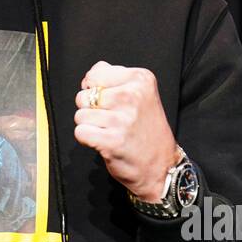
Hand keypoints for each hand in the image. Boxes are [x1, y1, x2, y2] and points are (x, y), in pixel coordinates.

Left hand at [73, 61, 178, 202]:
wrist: (161, 167)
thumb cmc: (146, 130)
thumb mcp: (141, 94)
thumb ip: (114, 78)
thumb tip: (90, 75)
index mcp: (140, 79)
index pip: (94, 74)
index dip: (95, 90)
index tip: (111, 103)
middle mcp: (132, 96)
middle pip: (84, 96)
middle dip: (91, 110)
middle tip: (113, 121)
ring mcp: (122, 119)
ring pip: (80, 115)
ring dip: (90, 126)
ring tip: (110, 131)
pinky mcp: (112, 140)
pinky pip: (80, 132)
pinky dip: (87, 139)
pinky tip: (104, 142)